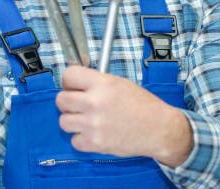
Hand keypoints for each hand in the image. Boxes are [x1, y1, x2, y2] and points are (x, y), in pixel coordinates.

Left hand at [56, 65, 192, 165]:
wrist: (159, 128)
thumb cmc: (143, 105)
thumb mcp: (119, 82)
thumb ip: (96, 81)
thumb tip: (75, 79)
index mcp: (102, 84)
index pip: (68, 76)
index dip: (68, 81)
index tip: (72, 86)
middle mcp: (95, 102)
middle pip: (60, 100)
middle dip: (67, 102)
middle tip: (77, 104)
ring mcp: (93, 124)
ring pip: (63, 121)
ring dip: (73, 121)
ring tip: (86, 120)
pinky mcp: (96, 143)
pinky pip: (74, 140)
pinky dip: (81, 139)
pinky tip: (93, 133)